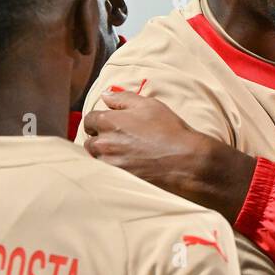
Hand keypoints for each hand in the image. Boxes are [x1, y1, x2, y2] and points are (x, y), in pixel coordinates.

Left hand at [82, 90, 255, 219]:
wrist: (185, 160)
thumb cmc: (169, 130)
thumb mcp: (149, 105)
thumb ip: (123, 98)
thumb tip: (106, 94)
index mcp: (109, 122)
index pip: (89, 119)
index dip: (98, 120)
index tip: (108, 123)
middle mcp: (105, 144)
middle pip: (89, 140)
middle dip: (99, 138)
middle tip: (117, 139)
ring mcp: (110, 164)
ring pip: (96, 158)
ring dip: (104, 155)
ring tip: (122, 154)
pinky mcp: (117, 179)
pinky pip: (105, 172)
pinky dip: (112, 168)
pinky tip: (127, 165)